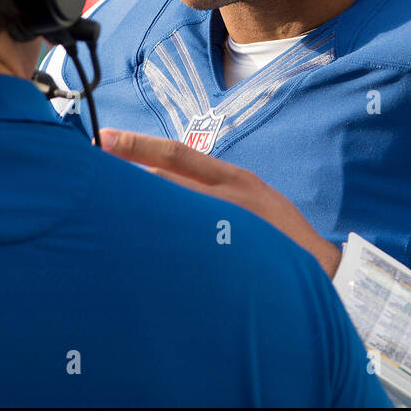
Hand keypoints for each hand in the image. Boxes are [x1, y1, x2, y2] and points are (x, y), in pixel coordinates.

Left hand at [99, 128, 342, 276]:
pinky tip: (132, 249)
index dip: (137, 146)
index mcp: (235, 179)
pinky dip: (155, 243)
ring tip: (98, 208)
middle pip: (164, 181)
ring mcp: (226, 228)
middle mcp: (228, 198)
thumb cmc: (282, 237)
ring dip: (134, 209)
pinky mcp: (226, 257)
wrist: (325, 272)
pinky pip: (180, 247)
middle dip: (124, 176)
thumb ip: (214, 190)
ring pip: (168, 212)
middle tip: (85, 172)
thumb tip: (166, 181)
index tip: (103, 138)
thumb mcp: (254, 199)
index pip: (178, 154)